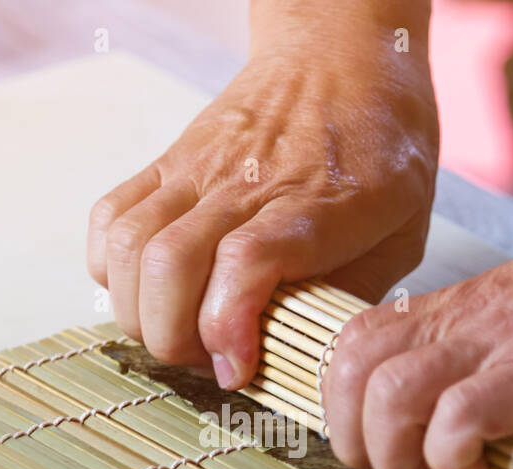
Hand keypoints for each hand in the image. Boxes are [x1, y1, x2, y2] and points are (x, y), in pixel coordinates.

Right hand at [86, 17, 437, 387]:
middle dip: (176, 339)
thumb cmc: (379, 148)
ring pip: (130, 247)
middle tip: (209, 360)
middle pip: (169, 267)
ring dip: (140, 312)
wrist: (341, 55)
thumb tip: (302, 359)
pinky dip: (110, 269)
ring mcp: (198, 170)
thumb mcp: (403, 231)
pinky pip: (109, 218)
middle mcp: (247, 184)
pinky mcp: (167, 162)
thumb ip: (352, 296)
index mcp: (318, 205)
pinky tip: (145, 291)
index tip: (236, 369)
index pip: (245, 263)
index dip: (226, 327)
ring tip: (178, 332)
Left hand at [322, 187, 512, 468]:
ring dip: (396, 457)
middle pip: (349, 369)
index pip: (355, 341)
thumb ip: (498, 358)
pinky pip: (458, 418)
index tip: (384, 446)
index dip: (345, 403)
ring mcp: (503, 342)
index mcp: (464, 306)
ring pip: (388, 396)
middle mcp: (467, 318)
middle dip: (354, 439)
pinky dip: (453, 461)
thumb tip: (471, 420)